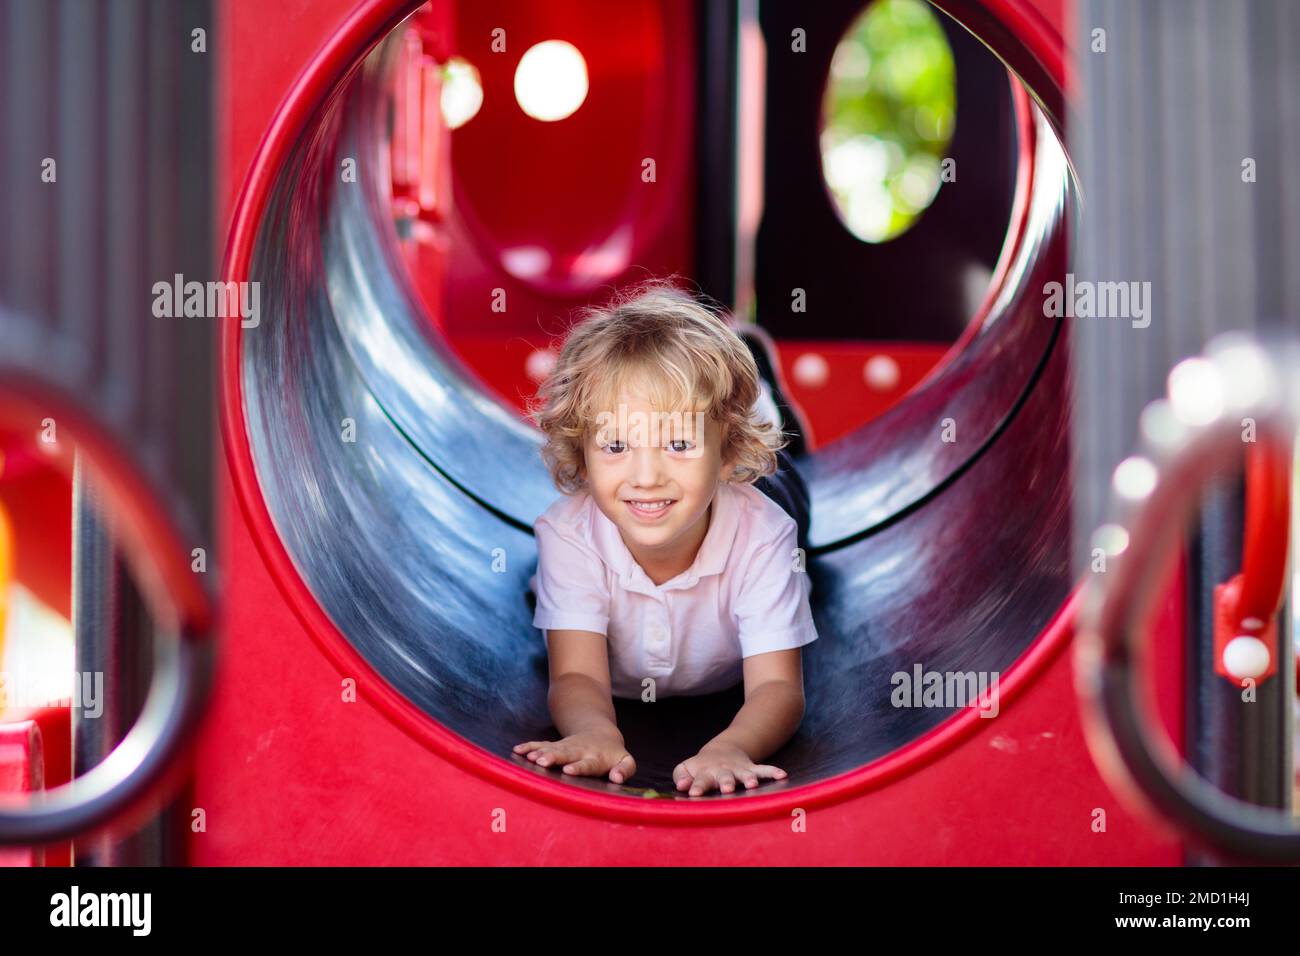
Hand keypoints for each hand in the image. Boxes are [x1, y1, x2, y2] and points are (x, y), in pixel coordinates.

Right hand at [513, 731, 636, 783]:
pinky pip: (541, 744)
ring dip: (540, 752)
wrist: (600, 733)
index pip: (588, 763)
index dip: (579, 767)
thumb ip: (625, 769)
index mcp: (596, 757)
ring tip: (529, 757)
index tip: (569, 770)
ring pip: (551, 748)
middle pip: (566, 754)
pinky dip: (530, 747)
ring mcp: (566, 747)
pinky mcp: (555, 745)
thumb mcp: (626, 760)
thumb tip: (617, 779)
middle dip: (554, 757)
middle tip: (543, 762)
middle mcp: (579, 750)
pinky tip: (517, 750)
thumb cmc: (613, 754)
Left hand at [673, 741, 787, 795]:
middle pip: (724, 776)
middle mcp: (723, 771)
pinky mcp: (751, 769)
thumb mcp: (687, 768)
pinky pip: (763, 769)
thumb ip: (681, 776)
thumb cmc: (700, 767)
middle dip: (726, 782)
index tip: (694, 792)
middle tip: (727, 789)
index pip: (700, 780)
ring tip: (752, 784)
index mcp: (705, 773)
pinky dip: (772, 772)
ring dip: (748, 778)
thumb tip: (680, 785)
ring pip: (744, 774)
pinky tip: (782, 775)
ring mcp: (738, 770)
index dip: (696, 785)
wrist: (722, 750)